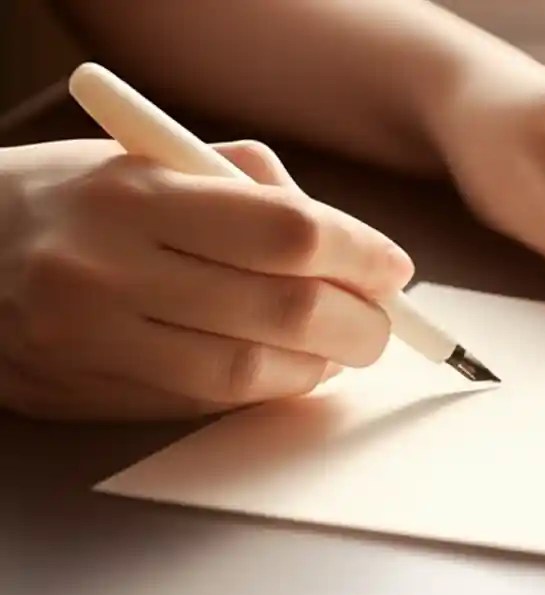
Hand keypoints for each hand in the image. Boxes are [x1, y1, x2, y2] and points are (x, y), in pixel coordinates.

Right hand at [0, 139, 413, 419]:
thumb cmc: (73, 199)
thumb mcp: (152, 160)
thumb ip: (253, 189)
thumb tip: (350, 245)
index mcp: (137, 193)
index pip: (287, 231)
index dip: (359, 255)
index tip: (392, 268)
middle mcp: (113, 268)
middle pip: (283, 310)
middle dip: (358, 323)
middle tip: (380, 322)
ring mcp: (97, 339)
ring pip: (249, 373)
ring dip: (318, 367)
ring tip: (337, 348)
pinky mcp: (92, 392)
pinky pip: (206, 404)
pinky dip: (266, 389)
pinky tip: (286, 369)